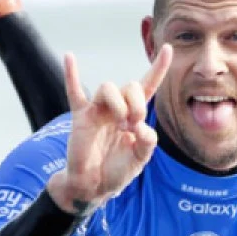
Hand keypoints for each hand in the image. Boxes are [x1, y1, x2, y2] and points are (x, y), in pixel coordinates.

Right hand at [46, 44, 172, 214]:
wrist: (92, 186)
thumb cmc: (116, 171)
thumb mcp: (140, 160)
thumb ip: (147, 143)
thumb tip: (142, 127)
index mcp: (134, 115)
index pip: (148, 86)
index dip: (158, 68)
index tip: (167, 49)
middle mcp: (117, 108)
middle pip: (130, 86)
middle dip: (137, 102)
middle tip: (134, 125)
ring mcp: (98, 110)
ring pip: (108, 87)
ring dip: (119, 103)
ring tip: (120, 124)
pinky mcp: (81, 117)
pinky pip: (74, 91)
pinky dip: (71, 74)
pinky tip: (69, 56)